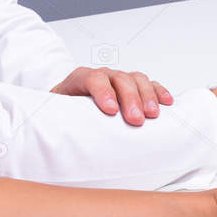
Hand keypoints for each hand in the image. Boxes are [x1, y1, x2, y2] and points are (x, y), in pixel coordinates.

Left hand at [52, 66, 173, 125]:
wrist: (66, 111)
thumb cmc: (61, 116)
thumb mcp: (53, 116)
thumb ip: (53, 122)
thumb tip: (49, 139)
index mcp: (79, 80)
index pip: (92, 78)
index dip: (102, 92)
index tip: (110, 111)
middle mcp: (102, 77)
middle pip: (118, 79)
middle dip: (129, 98)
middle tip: (136, 120)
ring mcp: (119, 81)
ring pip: (136, 79)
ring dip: (147, 96)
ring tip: (153, 115)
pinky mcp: (132, 88)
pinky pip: (149, 85)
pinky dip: (159, 92)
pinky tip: (167, 103)